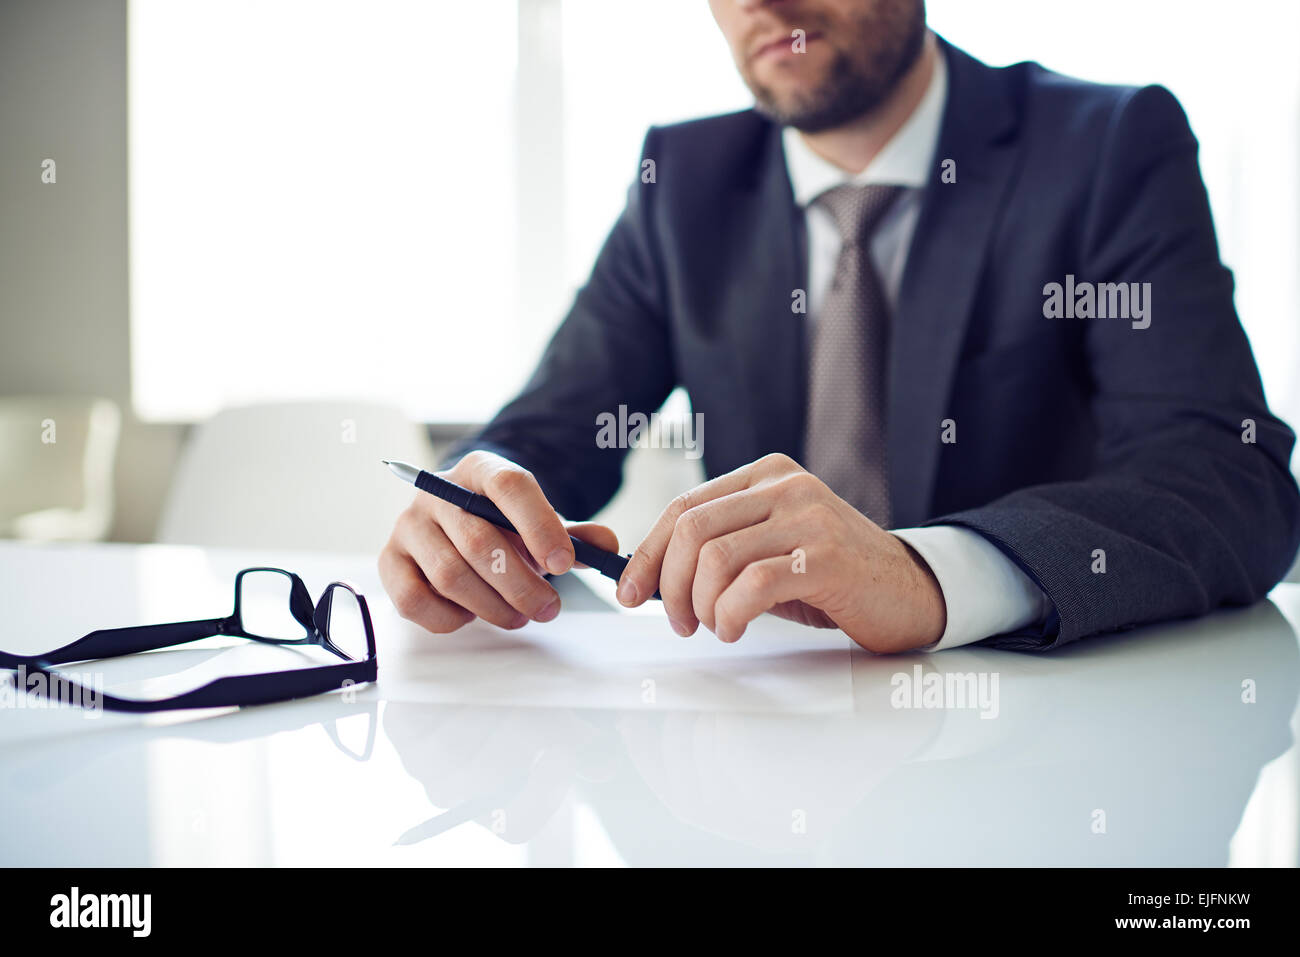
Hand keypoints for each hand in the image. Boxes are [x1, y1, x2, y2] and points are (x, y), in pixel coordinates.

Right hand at [379, 450, 617, 632]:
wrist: (453, 522)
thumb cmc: (502, 526)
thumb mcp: (540, 524)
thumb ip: (573, 535)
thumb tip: (606, 544)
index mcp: (480, 470)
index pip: (510, 486)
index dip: (541, 525)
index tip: (566, 564)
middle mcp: (437, 492)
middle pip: (479, 541)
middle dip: (522, 584)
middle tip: (549, 609)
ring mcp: (407, 526)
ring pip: (450, 575)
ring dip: (492, 606)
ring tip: (519, 616)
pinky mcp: (389, 562)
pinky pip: (415, 600)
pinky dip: (451, 617)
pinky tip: (473, 614)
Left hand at [616, 453, 946, 652]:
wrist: (912, 592)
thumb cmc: (832, 578)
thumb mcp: (769, 549)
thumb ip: (719, 549)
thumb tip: (647, 576)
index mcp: (766, 476)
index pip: (684, 508)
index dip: (647, 553)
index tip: (628, 593)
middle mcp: (786, 486)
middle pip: (691, 529)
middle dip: (668, 584)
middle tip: (677, 621)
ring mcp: (808, 518)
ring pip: (715, 557)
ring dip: (700, 605)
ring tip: (715, 626)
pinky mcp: (827, 558)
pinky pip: (751, 585)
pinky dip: (729, 615)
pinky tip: (735, 629)